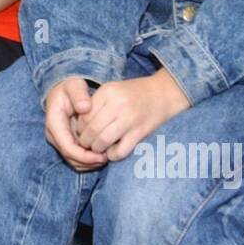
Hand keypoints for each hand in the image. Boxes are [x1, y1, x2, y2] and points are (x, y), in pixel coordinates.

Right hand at [44, 77, 108, 170]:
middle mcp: (54, 134)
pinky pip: (76, 158)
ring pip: (73, 160)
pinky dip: (88, 160)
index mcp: (54, 122)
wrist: (64, 90)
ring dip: (89, 163)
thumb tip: (85, 108)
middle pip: (70, 157)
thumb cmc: (71, 88)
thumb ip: (79, 95)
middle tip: (107, 158)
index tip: (101, 155)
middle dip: (88, 161)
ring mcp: (59, 140)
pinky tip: (101, 155)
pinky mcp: (66, 142)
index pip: (67, 146)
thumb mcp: (74, 85)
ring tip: (106, 157)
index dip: (83, 155)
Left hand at [74, 69, 190, 159]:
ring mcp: (130, 119)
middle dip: (85, 141)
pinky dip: (113, 155)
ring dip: (97, 149)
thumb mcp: (113, 90)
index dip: (80, 127)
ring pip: (103, 141)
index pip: (85, 115)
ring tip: (97, 148)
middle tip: (86, 144)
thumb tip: (79, 124)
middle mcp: (118, 105)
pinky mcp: (140, 133)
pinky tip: (112, 152)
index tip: (81, 131)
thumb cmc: (134, 92)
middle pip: (91, 130)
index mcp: (109, 92)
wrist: (164, 93)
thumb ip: (96, 103)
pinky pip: (120, 151)